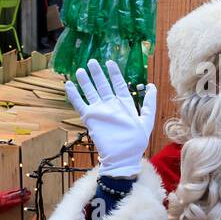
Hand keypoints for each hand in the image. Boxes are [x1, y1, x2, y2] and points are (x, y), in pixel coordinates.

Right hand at [65, 58, 156, 178]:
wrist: (123, 158)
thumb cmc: (136, 141)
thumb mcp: (147, 120)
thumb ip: (149, 102)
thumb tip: (152, 85)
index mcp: (124, 104)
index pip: (119, 85)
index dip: (114, 73)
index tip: (110, 62)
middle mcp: (111, 105)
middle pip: (103, 86)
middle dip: (98, 74)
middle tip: (92, 61)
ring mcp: (100, 111)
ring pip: (91, 92)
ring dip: (85, 81)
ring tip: (79, 70)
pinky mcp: (91, 118)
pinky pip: (80, 104)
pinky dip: (74, 95)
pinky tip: (68, 85)